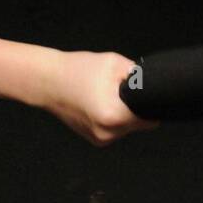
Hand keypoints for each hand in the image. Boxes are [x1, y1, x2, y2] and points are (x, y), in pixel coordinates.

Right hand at [42, 50, 158, 145]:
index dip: (151, 104)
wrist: (47, 82)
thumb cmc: (78, 70)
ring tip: (105, 95)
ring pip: (128, 128)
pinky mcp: (95, 140)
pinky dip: (113, 119)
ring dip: (124, 114)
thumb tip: (154, 84)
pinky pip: (115, 130)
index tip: (143, 94)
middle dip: (135, 108)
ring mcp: (101, 139)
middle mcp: (109, 133)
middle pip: (140, 124)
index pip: (151, 118)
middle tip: (118, 90)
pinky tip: (99, 104)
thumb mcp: (114, 63)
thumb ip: (138, 76)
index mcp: (115, 116)